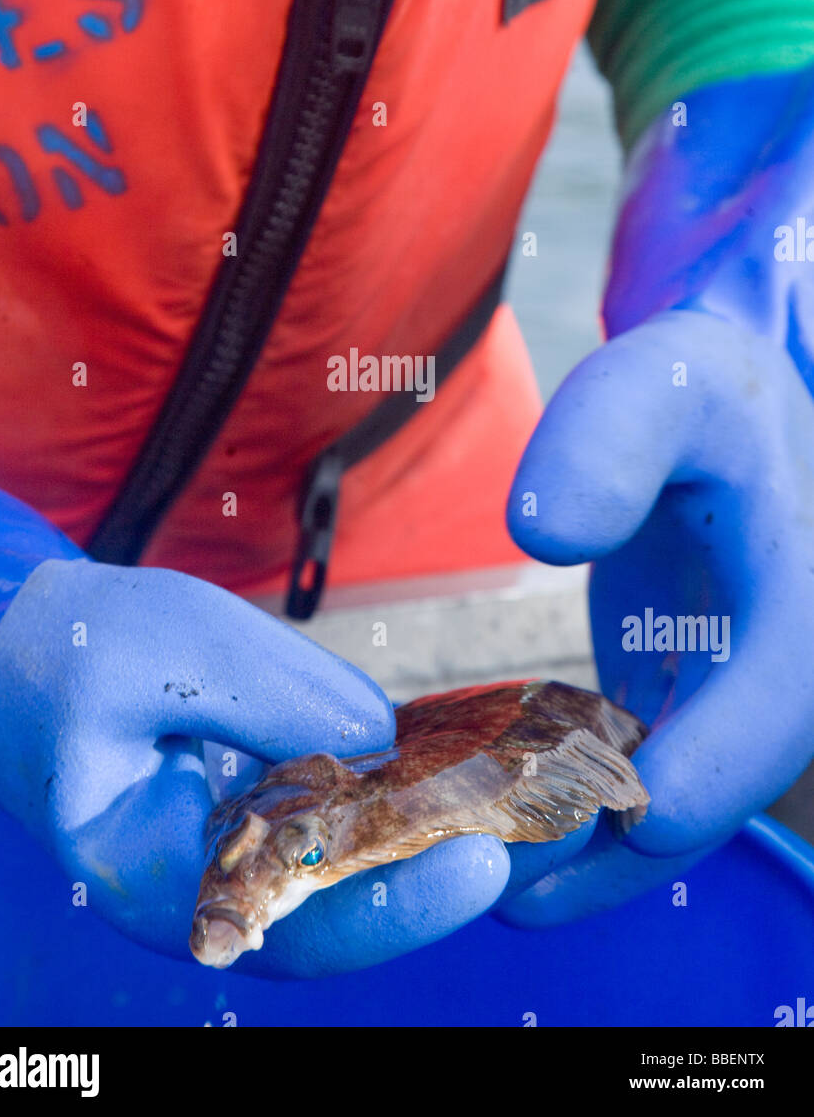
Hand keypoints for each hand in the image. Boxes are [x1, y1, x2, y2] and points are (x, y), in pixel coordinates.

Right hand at [0, 557, 514, 969]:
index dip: (395, 908)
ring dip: (470, 824)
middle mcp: (234, 887)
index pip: (301, 927)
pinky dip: (430, 779)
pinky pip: (368, 804)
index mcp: (176, 886)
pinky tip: (500, 740)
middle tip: (568, 820)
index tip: (480, 862)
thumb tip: (387, 740)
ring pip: (378, 858)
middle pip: (364, 904)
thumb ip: (270, 698)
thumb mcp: (158, 654)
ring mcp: (266, 846)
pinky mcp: (291, 800)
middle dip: (466, 865)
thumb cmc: (75, 655)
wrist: (34, 658)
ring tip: (565, 782)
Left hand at [498, 70, 813, 924]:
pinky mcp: (696, 704)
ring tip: (488, 886)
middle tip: (503, 884)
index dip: (700, 773)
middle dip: (619, 843)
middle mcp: (787, 665)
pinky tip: (505, 834)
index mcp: (807, 599)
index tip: (609, 815)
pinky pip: (650, 780)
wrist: (720, 407)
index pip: (776, 705)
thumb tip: (545, 532)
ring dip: (593, 854)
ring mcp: (744, 696)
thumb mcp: (660, 382)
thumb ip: (609, 434)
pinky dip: (586, 816)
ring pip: (682, 805)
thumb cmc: (695, 388)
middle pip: (721, 785)